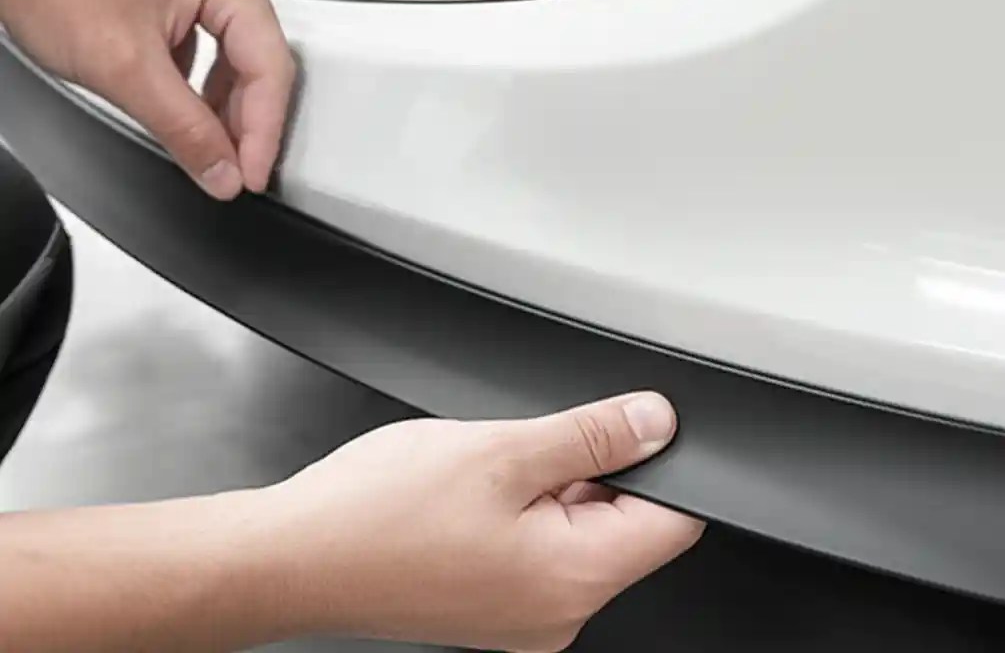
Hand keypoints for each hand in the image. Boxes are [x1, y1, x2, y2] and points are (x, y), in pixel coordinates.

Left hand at [0, 0, 294, 199]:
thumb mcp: (124, 68)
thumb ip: (184, 130)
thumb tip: (224, 173)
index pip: (269, 66)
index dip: (263, 132)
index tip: (250, 175)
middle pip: (258, 58)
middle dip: (244, 120)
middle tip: (232, 169)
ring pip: (237, 51)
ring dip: (223, 101)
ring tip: (206, 142)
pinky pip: (214, 35)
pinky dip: (203, 76)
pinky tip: (186, 104)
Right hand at [257, 391, 703, 650]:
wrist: (292, 556)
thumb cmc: (376, 513)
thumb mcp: (503, 450)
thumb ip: (594, 435)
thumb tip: (655, 423)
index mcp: (575, 578)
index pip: (674, 523)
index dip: (663, 463)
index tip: (634, 426)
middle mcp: (560, 612)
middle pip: (627, 527)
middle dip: (597, 472)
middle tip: (529, 449)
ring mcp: (527, 617)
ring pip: (580, 534)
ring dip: (553, 490)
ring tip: (487, 474)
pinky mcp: (496, 608)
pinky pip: (541, 552)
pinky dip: (524, 513)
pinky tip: (475, 495)